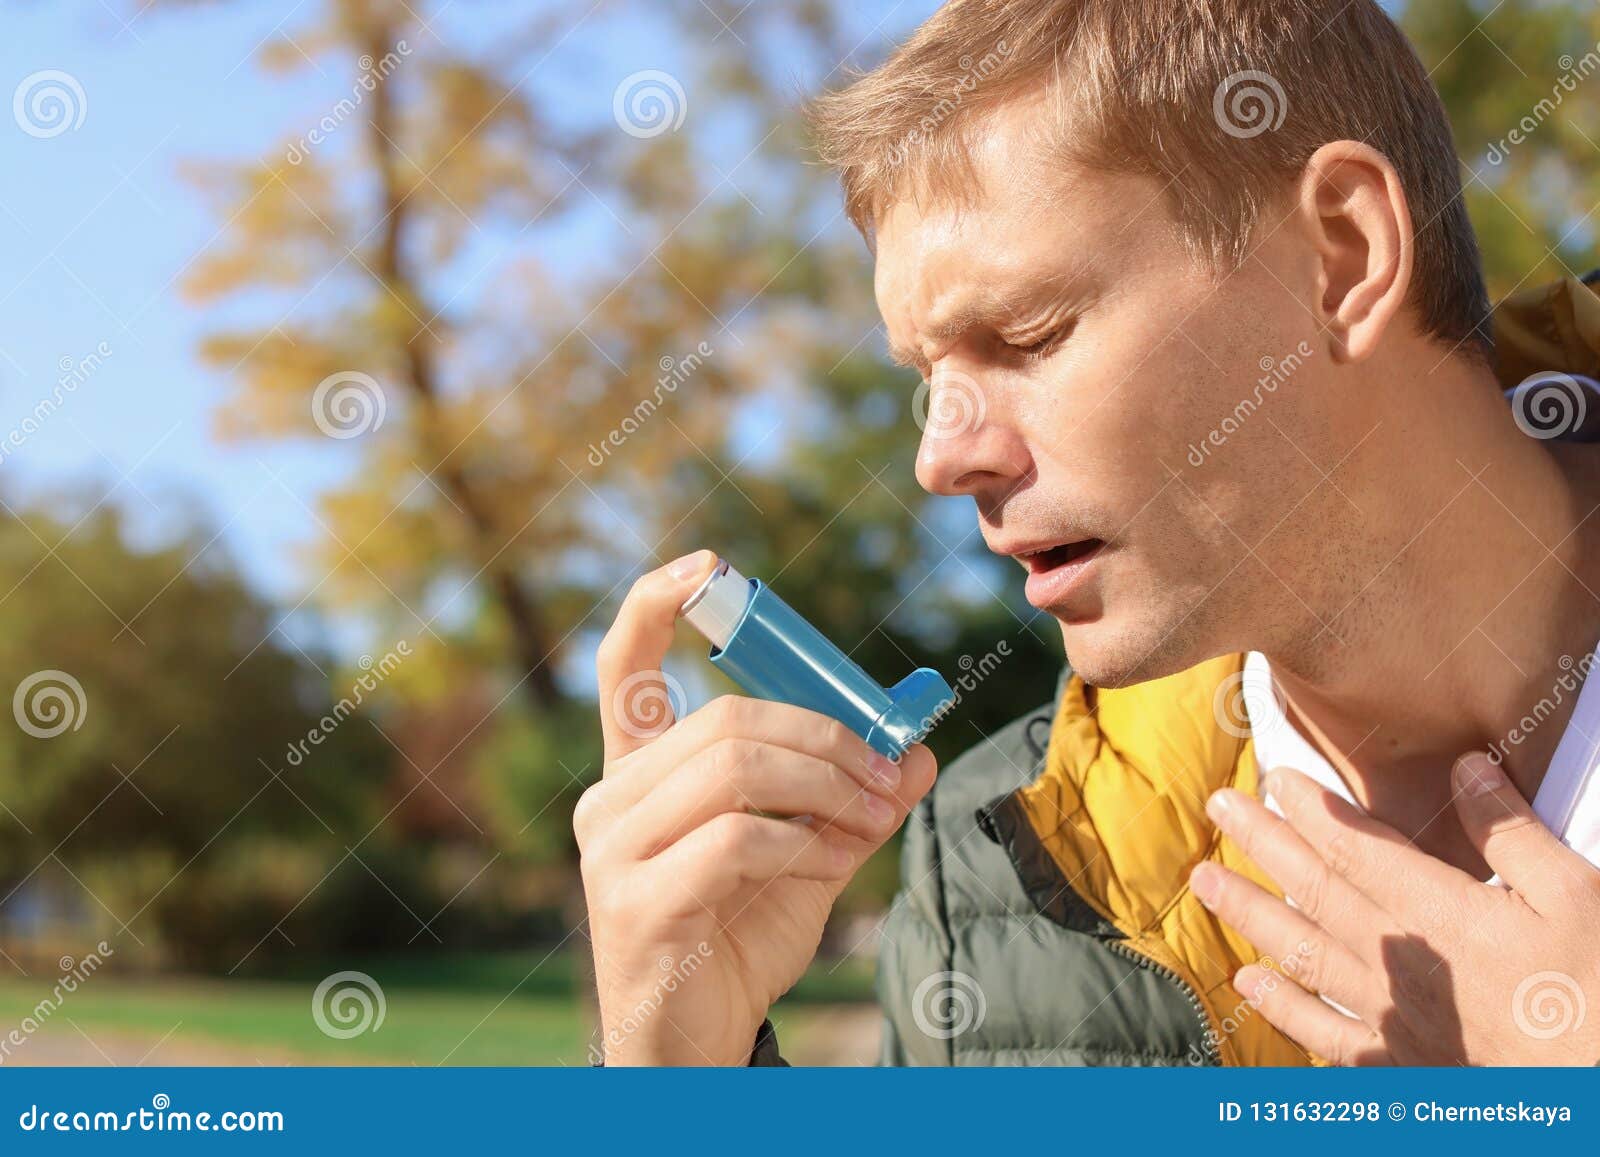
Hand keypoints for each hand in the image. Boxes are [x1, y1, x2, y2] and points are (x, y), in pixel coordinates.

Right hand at [579, 550, 936, 1065]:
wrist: (696, 1047)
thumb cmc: (738, 938)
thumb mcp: (806, 856)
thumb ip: (848, 800)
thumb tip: (917, 751)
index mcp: (639, 775)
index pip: (626, 668)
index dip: (657, 605)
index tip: (710, 565)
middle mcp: (611, 801)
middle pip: (725, 718)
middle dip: (826, 738)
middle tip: (889, 774)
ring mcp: (614, 851)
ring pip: (734, 767)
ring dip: (826, 787)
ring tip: (871, 820)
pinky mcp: (637, 902)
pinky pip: (738, 839)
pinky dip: (804, 845)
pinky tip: (828, 867)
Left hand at [1191, 755, 1599, 1064]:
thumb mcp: (1580, 897)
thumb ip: (1513, 834)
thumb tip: (1467, 770)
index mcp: (1440, 916)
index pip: (1356, 848)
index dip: (1311, 809)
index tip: (1275, 778)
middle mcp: (1401, 964)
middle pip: (1314, 890)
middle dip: (1263, 843)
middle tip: (1220, 805)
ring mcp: (1394, 1020)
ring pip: (1302, 954)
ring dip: (1250, 912)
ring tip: (1205, 880)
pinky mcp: (1401, 1068)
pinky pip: (1324, 1033)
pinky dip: (1282, 1005)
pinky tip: (1248, 982)